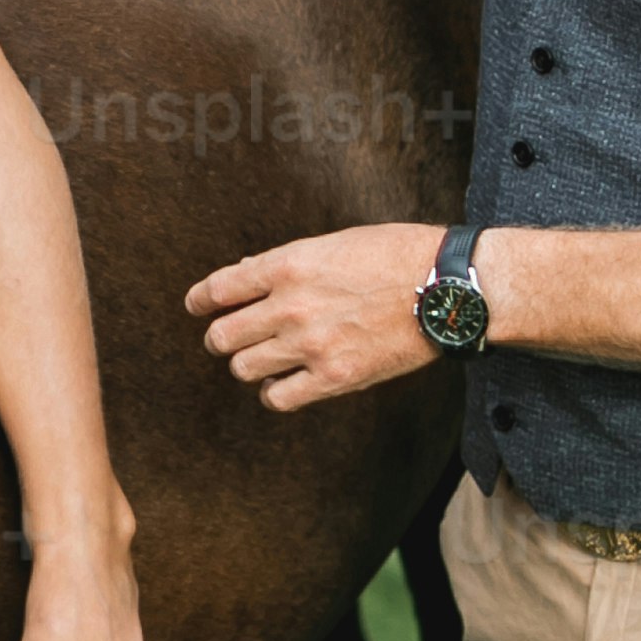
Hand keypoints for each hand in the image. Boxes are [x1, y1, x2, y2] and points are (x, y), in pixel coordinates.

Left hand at [188, 219, 444, 414]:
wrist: (444, 288)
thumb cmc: (397, 255)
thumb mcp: (335, 243)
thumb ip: (288, 263)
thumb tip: (247, 273)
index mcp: (288, 265)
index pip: (220, 288)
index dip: (200, 300)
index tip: (196, 307)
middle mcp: (290, 306)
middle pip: (223, 334)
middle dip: (222, 337)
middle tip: (229, 339)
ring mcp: (310, 345)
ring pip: (243, 368)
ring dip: (248, 365)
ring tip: (263, 361)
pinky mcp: (334, 377)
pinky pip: (279, 398)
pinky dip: (274, 392)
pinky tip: (284, 384)